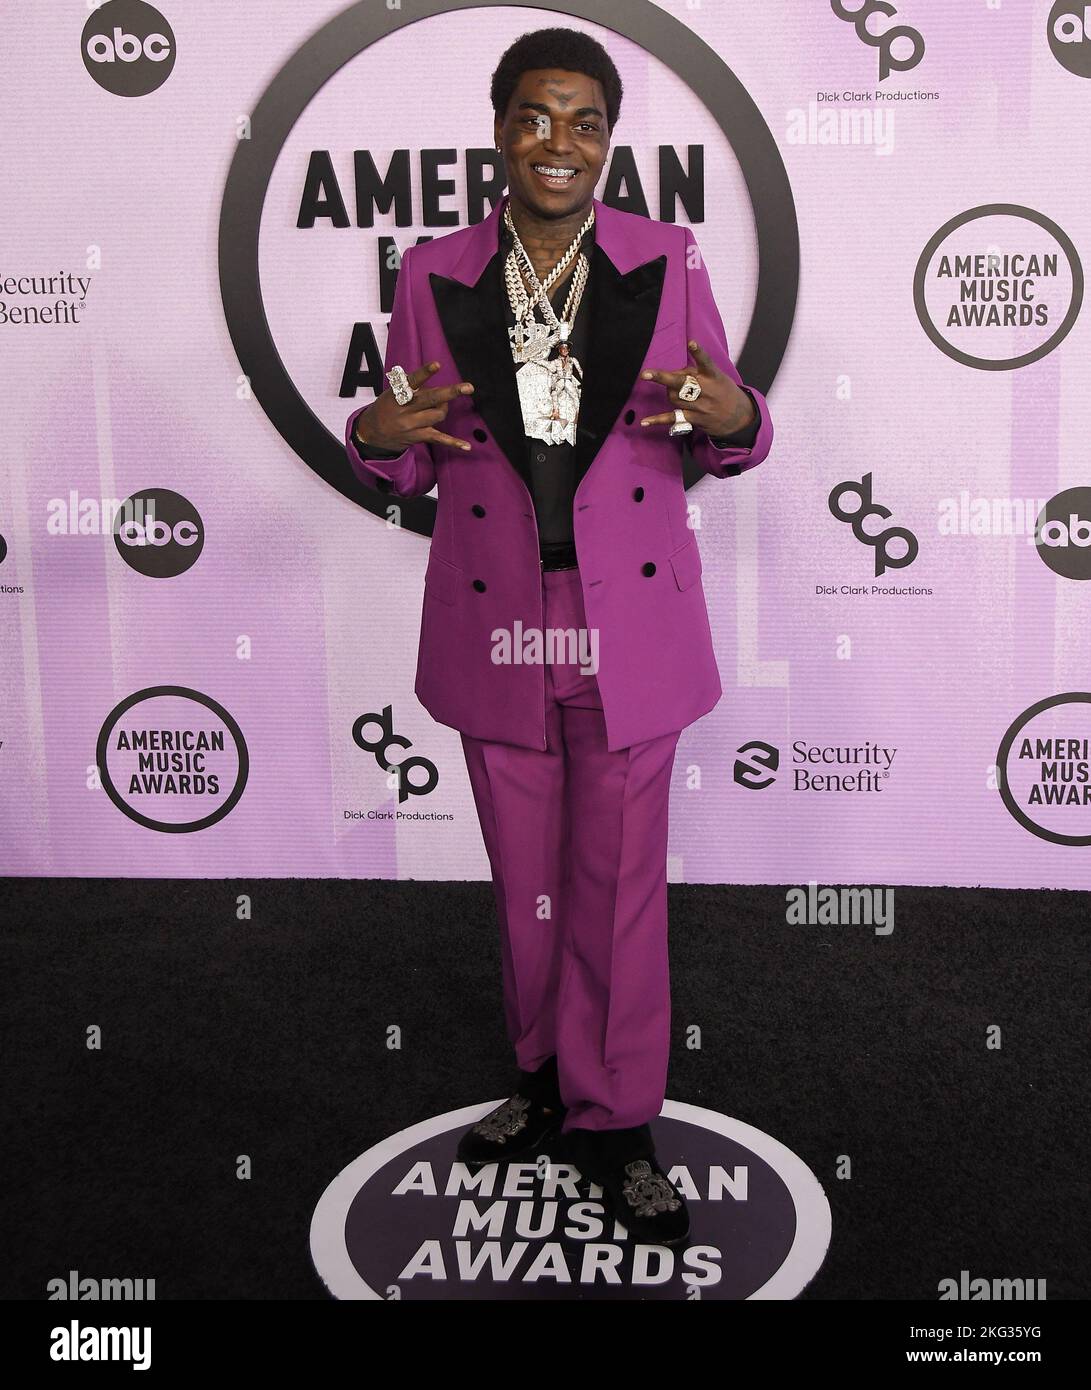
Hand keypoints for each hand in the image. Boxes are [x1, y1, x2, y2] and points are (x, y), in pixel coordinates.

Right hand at [355, 361, 473, 452]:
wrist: (371, 433)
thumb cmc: (387, 407)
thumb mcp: (392, 393)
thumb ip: (414, 390)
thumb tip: (440, 392)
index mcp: (397, 394)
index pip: (412, 381)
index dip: (424, 373)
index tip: (436, 365)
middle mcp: (405, 409)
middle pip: (431, 399)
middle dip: (451, 392)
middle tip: (468, 387)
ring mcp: (412, 425)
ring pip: (438, 415)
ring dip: (444, 408)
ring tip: (439, 406)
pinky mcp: (417, 437)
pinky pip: (439, 439)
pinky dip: (453, 442)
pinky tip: (467, 446)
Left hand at [639, 340, 755, 436]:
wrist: (740, 417)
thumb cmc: (723, 391)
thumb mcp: (716, 377)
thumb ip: (694, 373)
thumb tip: (671, 376)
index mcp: (713, 376)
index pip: (706, 362)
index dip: (699, 353)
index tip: (691, 343)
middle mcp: (706, 391)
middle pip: (682, 383)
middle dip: (663, 378)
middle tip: (646, 374)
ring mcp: (700, 406)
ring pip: (674, 398)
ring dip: (669, 392)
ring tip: (676, 391)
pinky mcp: (695, 419)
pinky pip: (673, 418)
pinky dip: (657, 420)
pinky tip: (644, 422)